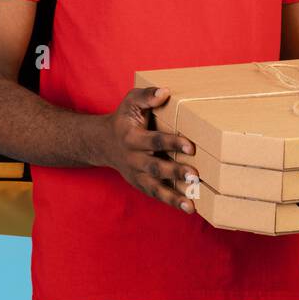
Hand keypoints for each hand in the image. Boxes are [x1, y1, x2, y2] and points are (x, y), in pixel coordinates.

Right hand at [97, 86, 199, 213]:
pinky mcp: (140, 184)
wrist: (104, 143)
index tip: (190, 146)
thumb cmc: (124, 119)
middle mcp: (133, 158)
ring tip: (190, 205)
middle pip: (156, 167)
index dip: (172, 143)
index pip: (154, 141)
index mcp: (132, 137)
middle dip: (175, 172)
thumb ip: (146, 96)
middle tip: (195, 176)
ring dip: (173, 197)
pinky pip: (156, 194)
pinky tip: (188, 208)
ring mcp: (136, 174)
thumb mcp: (130, 101)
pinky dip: (171, 202)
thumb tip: (165, 92)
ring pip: (155, 187)